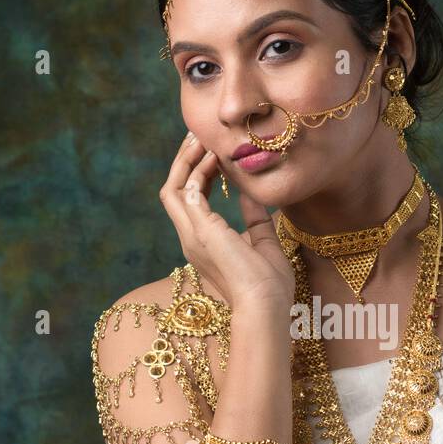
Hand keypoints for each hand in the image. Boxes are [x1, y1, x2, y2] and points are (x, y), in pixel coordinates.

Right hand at [158, 131, 295, 311]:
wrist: (266, 307)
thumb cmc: (269, 286)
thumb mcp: (263, 243)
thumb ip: (255, 219)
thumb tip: (252, 194)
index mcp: (203, 244)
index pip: (189, 202)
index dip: (198, 175)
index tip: (211, 153)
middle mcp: (190, 239)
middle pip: (172, 191)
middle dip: (184, 162)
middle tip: (197, 136)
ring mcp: (192, 236)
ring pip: (173, 189)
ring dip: (186, 161)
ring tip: (201, 139)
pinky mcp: (201, 232)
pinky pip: (190, 192)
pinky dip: (199, 172)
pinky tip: (215, 159)